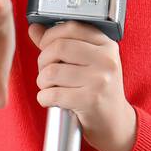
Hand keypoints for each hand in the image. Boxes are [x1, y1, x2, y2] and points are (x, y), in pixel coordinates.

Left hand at [28, 21, 136, 150]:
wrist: (115, 123)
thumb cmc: (99, 90)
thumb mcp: (86, 62)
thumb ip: (60, 43)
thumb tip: (35, 28)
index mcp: (107, 45)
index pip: (72, 27)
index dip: (50, 35)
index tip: (45, 45)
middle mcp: (106, 60)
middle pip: (59, 47)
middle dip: (43, 60)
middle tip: (45, 71)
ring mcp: (100, 80)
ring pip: (52, 71)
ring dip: (42, 81)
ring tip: (49, 86)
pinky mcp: (91, 100)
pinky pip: (53, 94)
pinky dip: (44, 98)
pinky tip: (51, 100)